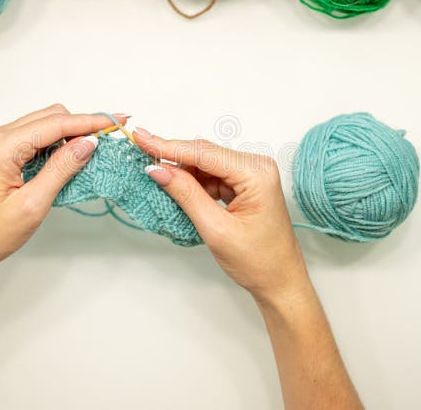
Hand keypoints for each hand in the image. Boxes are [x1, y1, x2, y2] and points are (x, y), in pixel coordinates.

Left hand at [0, 105, 125, 277]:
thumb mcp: (33, 204)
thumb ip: (62, 169)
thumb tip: (88, 143)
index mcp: (3, 147)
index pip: (56, 123)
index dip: (90, 122)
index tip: (117, 121)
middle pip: (51, 116)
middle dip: (82, 125)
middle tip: (109, 138)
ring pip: (44, 124)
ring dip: (69, 134)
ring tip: (93, 151)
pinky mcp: (0, 154)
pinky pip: (34, 137)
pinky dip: (56, 144)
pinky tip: (69, 159)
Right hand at [133, 129, 310, 305]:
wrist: (280, 281)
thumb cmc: (259, 261)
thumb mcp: (216, 229)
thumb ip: (186, 195)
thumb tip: (159, 170)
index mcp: (256, 173)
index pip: (204, 153)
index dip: (169, 146)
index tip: (141, 139)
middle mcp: (256, 167)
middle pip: (204, 154)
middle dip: (172, 154)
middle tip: (140, 150)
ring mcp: (251, 175)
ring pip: (205, 164)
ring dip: (180, 170)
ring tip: (153, 172)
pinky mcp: (244, 185)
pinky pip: (211, 176)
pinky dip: (192, 181)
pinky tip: (174, 185)